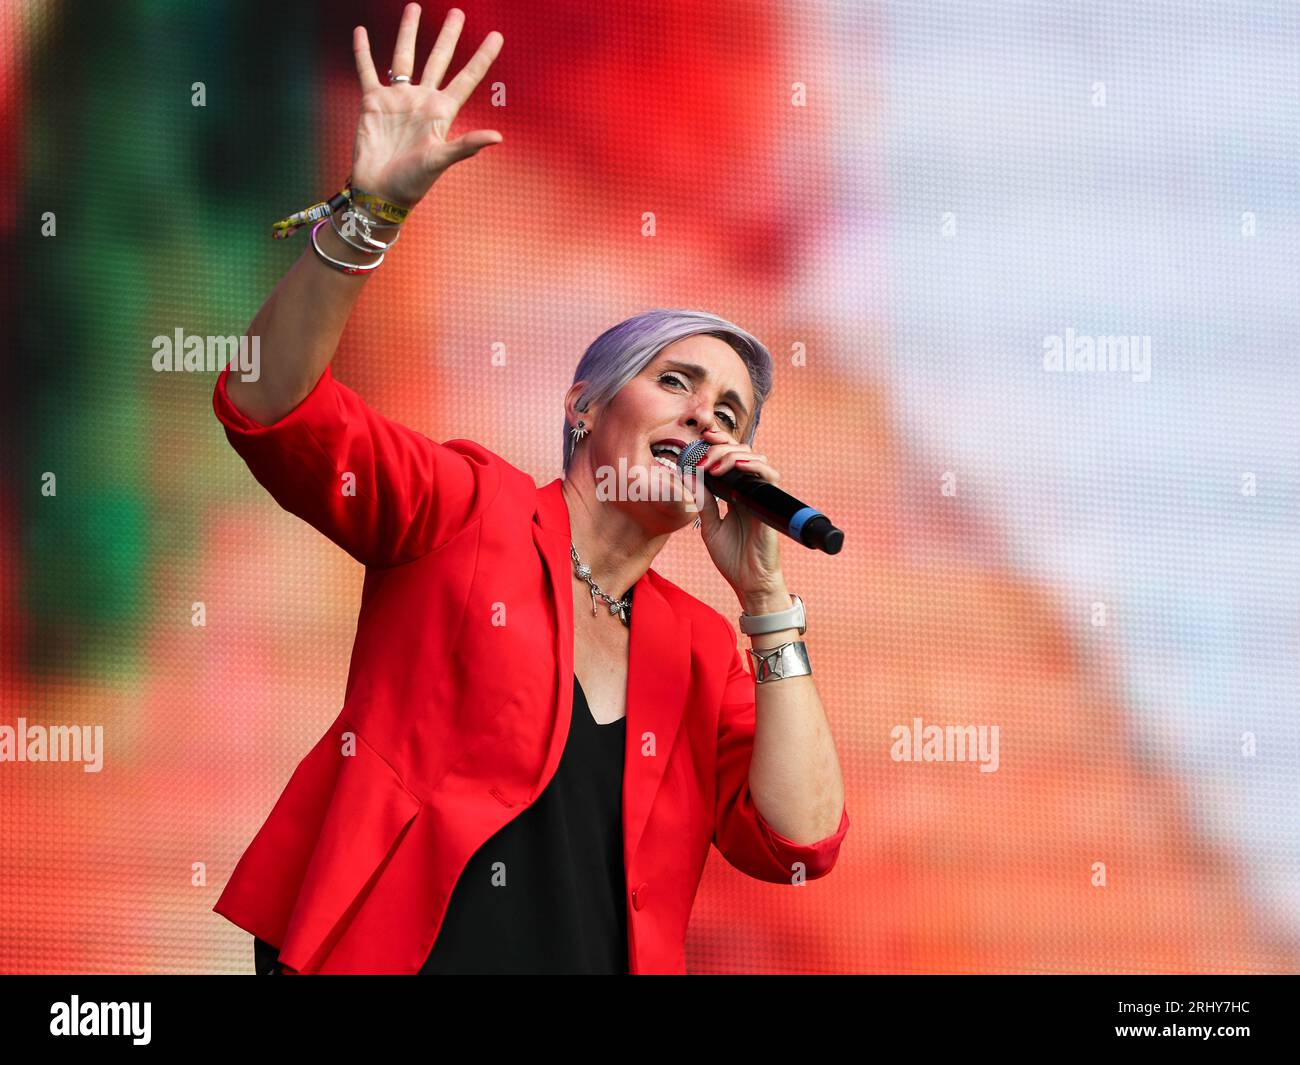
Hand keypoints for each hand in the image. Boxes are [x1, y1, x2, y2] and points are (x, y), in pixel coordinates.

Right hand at [350, 5, 503, 209]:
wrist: (380, 191)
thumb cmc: (412, 182)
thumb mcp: (441, 161)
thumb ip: (466, 145)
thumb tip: (498, 136)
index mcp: (442, 112)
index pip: (467, 78)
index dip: (482, 57)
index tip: (497, 36)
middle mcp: (422, 100)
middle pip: (438, 59)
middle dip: (448, 36)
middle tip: (457, 11)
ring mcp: (398, 99)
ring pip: (404, 57)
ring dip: (408, 33)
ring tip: (413, 7)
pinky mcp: (373, 103)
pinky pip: (367, 70)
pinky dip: (364, 52)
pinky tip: (362, 32)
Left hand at [683, 426, 786, 604]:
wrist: (749, 582)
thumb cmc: (732, 558)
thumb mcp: (710, 526)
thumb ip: (704, 502)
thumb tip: (690, 478)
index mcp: (735, 494)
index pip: (730, 460)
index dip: (719, 444)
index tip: (702, 438)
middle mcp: (750, 492)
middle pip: (742, 454)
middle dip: (721, 447)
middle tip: (703, 456)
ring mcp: (761, 496)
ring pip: (756, 459)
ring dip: (733, 455)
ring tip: (713, 464)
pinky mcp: (770, 505)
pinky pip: (769, 476)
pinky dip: (754, 466)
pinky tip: (736, 466)